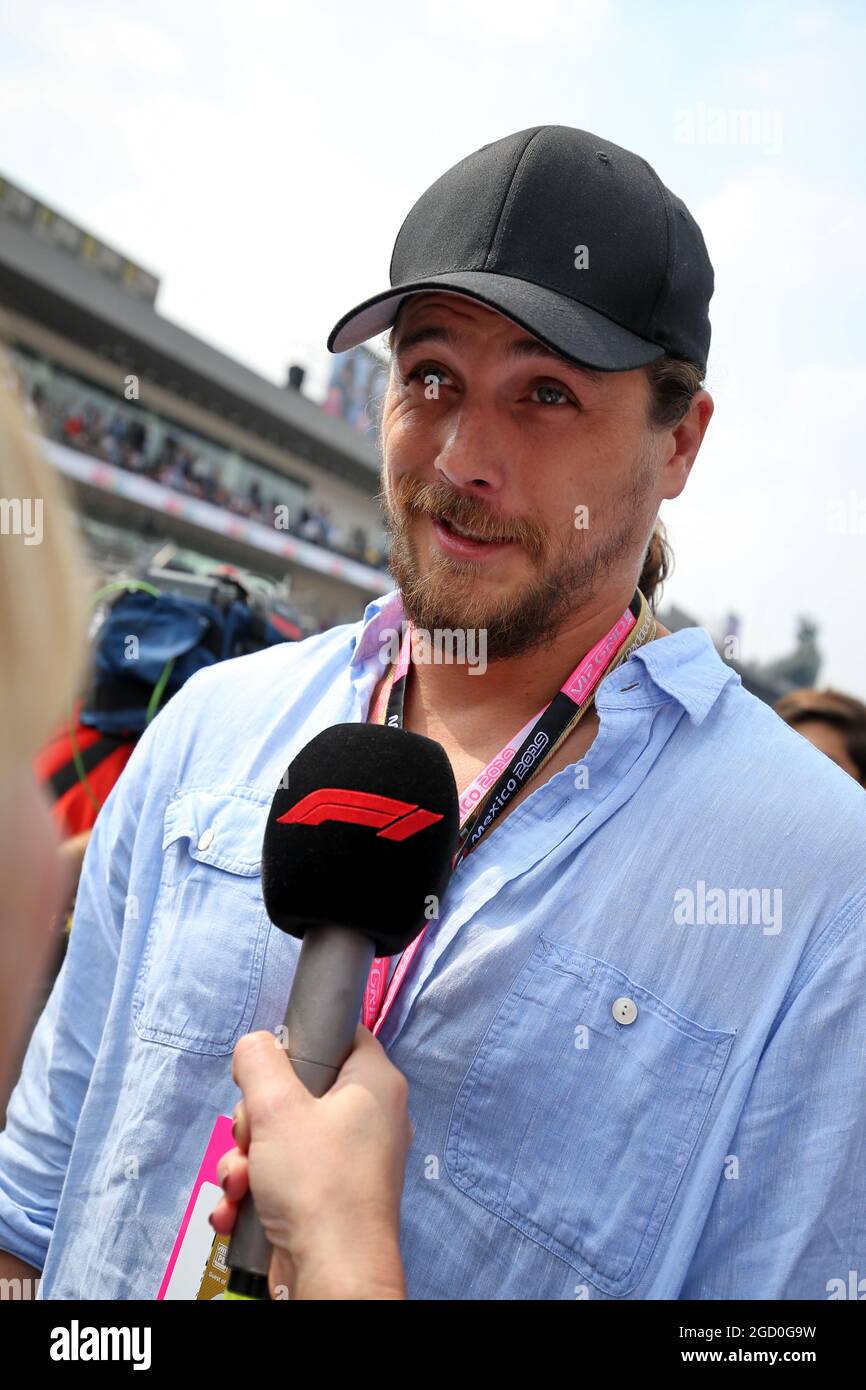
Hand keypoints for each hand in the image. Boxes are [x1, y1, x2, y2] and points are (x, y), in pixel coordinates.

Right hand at [210, 1024, 409, 1299]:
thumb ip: (258, 1061)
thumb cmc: (316, 1182)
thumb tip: (254, 1046)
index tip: (269, 1066)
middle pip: (297, 1091)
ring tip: (242, 1183)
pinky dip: (254, 1192)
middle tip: (251, 1137)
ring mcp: (348, 1162)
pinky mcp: (327, 1198)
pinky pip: (282, 1177)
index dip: (300, 1042)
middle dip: (255, 1120)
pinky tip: (236, 1210)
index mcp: (375, 1083)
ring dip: (245, 1161)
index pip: (341, 1035)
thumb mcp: (276, 1105)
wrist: (332, 1275)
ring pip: (280, 1139)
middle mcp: (368, 1118)